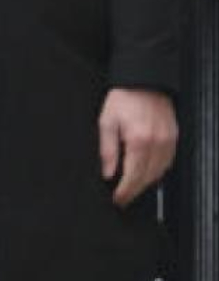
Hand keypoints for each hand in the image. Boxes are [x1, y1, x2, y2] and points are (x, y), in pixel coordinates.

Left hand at [99, 88, 177, 206]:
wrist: (145, 81)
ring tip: (132, 188)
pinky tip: (147, 173)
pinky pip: (168, 162)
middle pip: (148, 178)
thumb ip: (107, 150)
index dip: (125, 191)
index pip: (133, 176)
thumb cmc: (124, 99)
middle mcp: (157, 143)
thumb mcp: (106, 122)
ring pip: (160, 172)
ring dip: (147, 183)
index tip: (118, 199)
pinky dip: (158, 171)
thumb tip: (108, 173)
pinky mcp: (174, 137)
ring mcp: (169, 141)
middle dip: (135, 191)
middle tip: (123, 198)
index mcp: (139, 141)